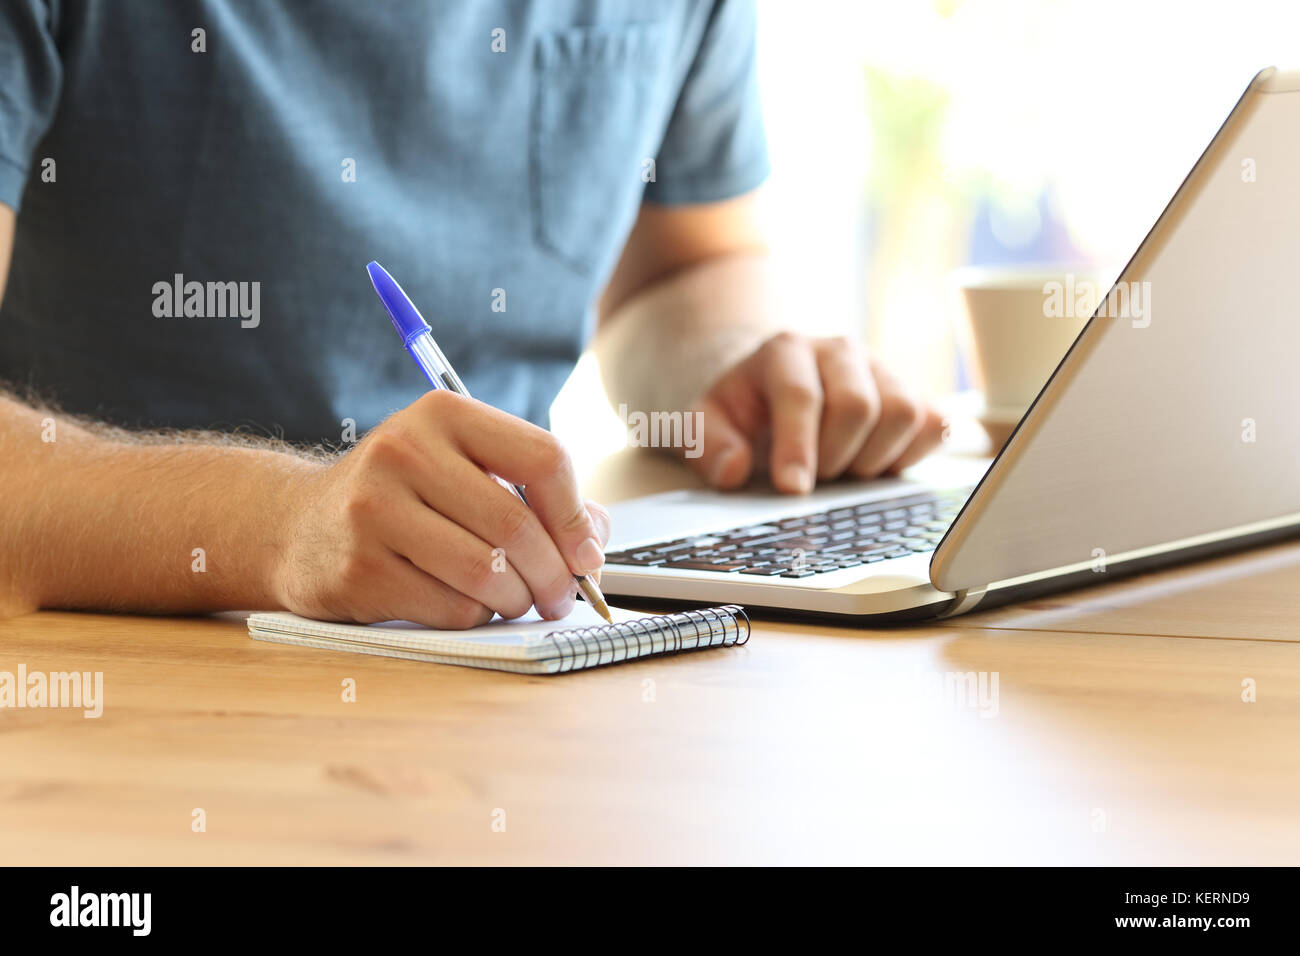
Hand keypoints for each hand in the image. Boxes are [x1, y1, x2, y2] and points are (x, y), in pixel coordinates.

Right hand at [272, 390, 610, 627]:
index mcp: (444, 414)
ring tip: (516, 600)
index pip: (543, 459)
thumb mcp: (460, 467)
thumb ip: (533, 492)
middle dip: (554, 574)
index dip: (576, 516)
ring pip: (487, 573)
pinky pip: (450, 608)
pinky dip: (474, 615)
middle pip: (517, 525)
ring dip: (517, 599)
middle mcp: (404, 451)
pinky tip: (465, 604)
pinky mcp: (359, 569)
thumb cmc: (401, 497)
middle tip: (561, 596)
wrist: (297, 524)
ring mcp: (374, 511)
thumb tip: (596, 540)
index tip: (586, 553)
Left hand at [687, 332, 944, 492]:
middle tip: (817, 476)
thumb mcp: (705, 424)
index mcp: (785, 351)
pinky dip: (911, 455)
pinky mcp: (913, 393)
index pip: (801, 395)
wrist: (776, 393)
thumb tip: (732, 470)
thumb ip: (707, 445)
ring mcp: (881, 370)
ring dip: (874, 458)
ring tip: (844, 470)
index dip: (798, 446)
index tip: (793, 488)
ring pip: (903, 412)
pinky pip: (934, 424)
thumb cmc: (744, 413)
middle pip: (859, 405)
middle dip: (836, 456)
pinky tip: (878, 466)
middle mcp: (839, 351)